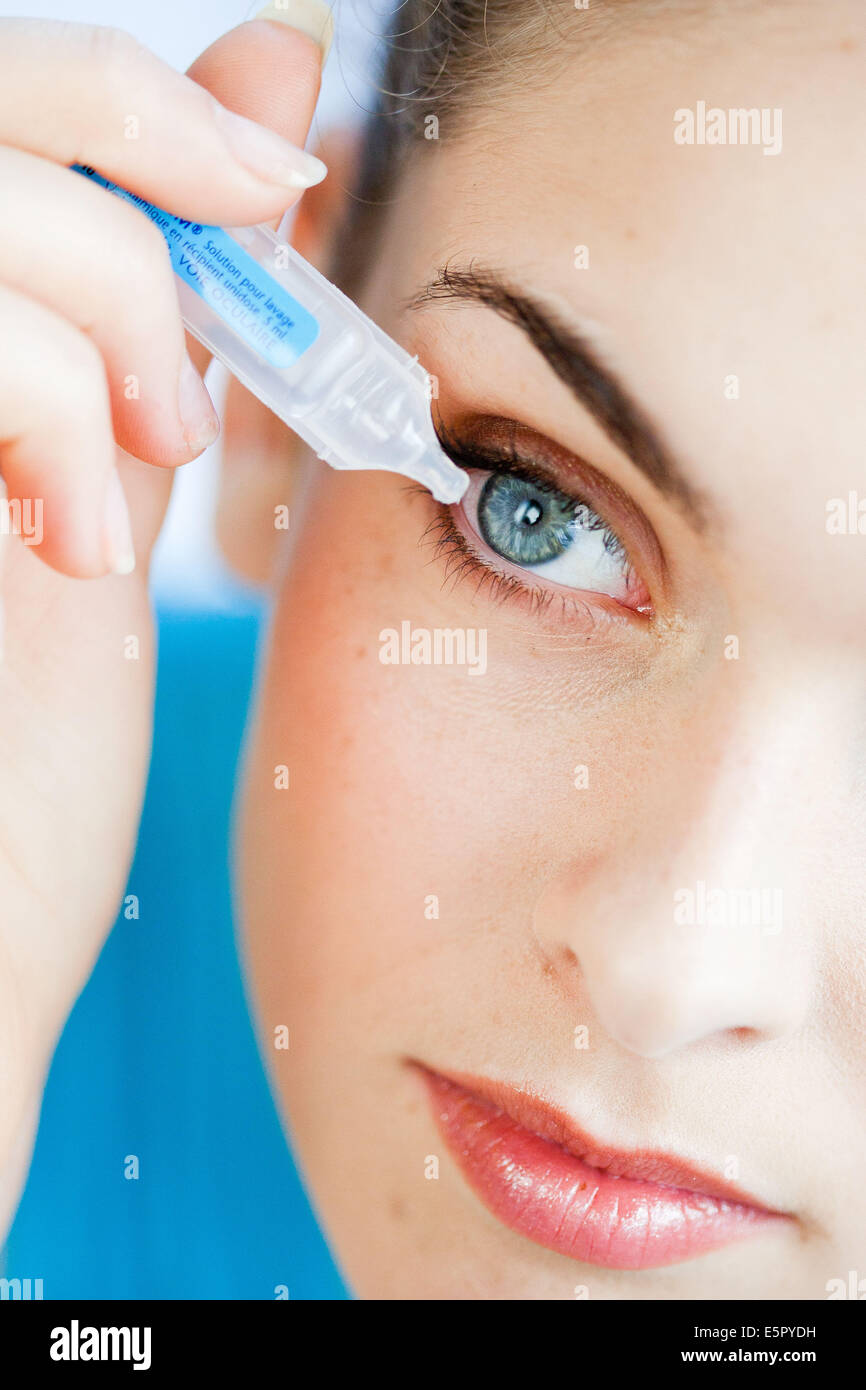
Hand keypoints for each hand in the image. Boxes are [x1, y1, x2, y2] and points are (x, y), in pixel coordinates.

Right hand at [0, 14, 324, 1236]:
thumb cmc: (23, 759)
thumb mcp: (103, 488)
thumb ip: (165, 305)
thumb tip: (273, 88)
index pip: (8, 89)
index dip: (137, 96)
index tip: (262, 183)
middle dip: (132, 186)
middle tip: (194, 364)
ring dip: (103, 313)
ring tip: (123, 477)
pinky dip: (50, 408)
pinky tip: (64, 543)